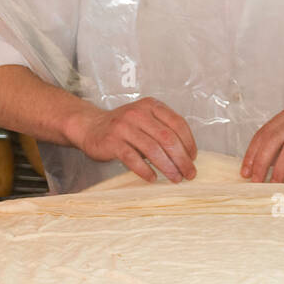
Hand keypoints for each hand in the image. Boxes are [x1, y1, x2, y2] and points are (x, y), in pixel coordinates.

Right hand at [70, 97, 196, 182]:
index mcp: (151, 105)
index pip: (178, 123)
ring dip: (168, 167)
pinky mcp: (112, 141)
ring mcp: (124, 127)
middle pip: (167, 138)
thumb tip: (187, 155)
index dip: (189, 142)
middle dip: (182, 158)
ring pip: (152, 149)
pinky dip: (145, 170)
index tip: (193, 158)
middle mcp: (138, 113)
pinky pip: (133, 158)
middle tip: (189, 173)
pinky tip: (153, 178)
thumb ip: (163, 130)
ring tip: (176, 178)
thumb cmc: (124, 127)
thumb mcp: (145, 120)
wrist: (91, 127)